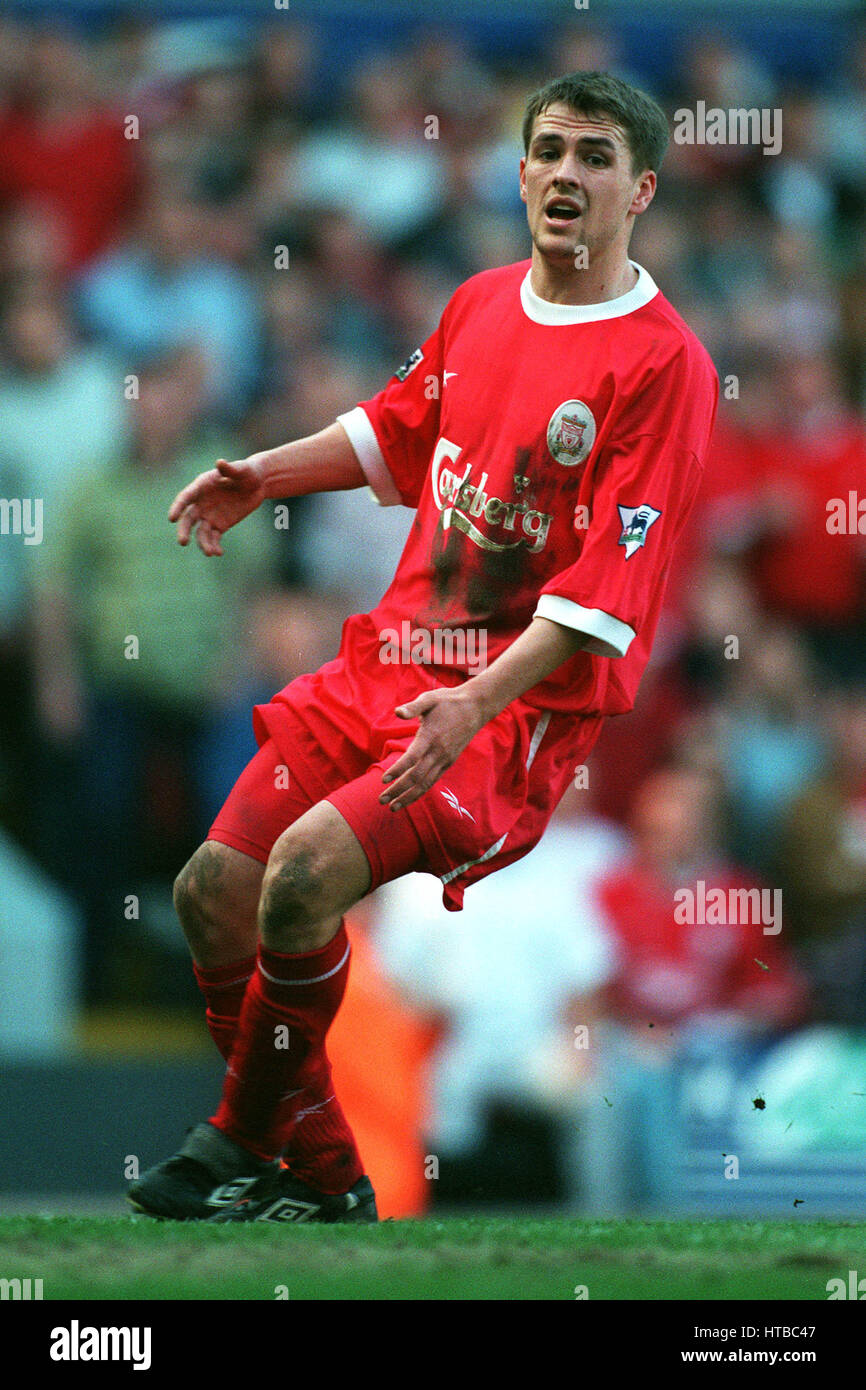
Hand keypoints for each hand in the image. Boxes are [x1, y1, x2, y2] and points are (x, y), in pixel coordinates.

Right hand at [168, 457, 266, 555]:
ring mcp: (209, 515)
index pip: (185, 498)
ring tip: (210, 553)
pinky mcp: (220, 525)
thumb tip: (219, 463)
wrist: (257, 483)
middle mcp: (201, 502)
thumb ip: (229, 469)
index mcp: (201, 487)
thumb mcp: (241, 470)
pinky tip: (218, 553)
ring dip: (203, 543)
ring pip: (201, 532)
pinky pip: (214, 538)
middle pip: (188, 519)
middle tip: (182, 542)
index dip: (177, 507)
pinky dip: (214, 546)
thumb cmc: (247, 472)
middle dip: (184, 530)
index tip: (171, 518)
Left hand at [379, 686, 485, 810]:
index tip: (383, 780)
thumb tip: (397, 712)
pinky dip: (420, 791)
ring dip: (408, 796)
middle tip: (380, 800)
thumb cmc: (448, 701)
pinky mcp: (448, 762)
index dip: (397, 770)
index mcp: (431, 737)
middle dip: (398, 790)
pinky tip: (409, 797)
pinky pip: (433, 780)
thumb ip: (413, 707)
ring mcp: (445, 759)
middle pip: (416, 777)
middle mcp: (438, 752)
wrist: (475, 708)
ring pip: (425, 783)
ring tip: (393, 807)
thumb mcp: (429, 699)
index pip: (411, 759)